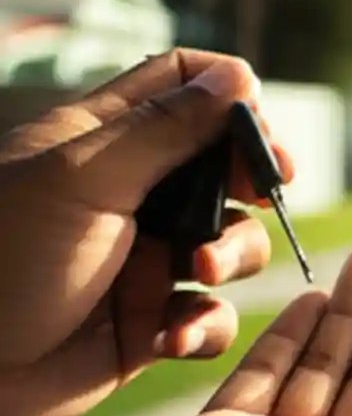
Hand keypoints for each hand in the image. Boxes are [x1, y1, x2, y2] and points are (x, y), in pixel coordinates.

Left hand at [0, 49, 294, 415]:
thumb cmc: (2, 261)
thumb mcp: (85, 178)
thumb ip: (166, 127)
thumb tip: (240, 77)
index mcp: (105, 141)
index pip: (184, 86)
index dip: (231, 98)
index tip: (260, 132)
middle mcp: (132, 195)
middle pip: (224, 167)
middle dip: (250, 184)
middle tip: (261, 195)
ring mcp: (145, 261)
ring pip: (232, 244)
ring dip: (231, 259)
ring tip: (199, 276)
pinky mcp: (151, 324)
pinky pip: (211, 318)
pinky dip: (205, 327)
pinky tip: (173, 337)